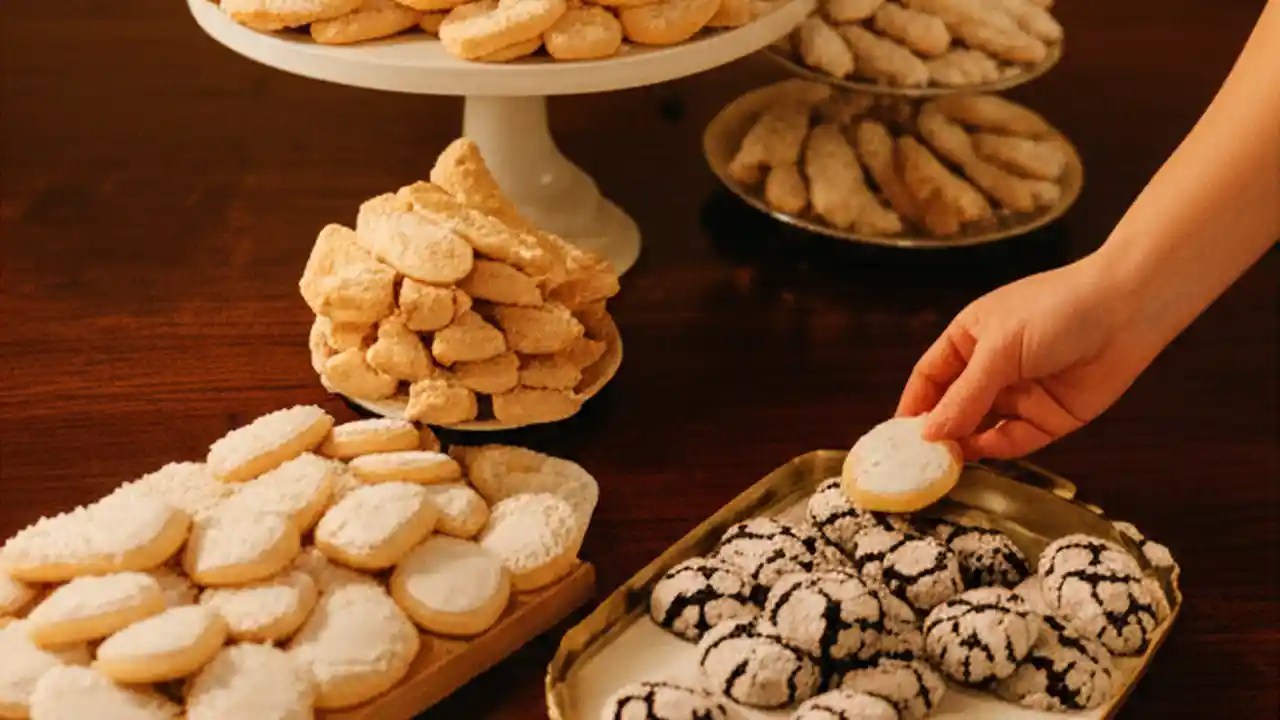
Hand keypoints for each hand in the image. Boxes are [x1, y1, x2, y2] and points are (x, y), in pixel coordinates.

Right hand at [896, 257, 1167, 458]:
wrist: (1129, 312)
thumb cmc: (1056, 312)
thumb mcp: (999, 350)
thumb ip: (964, 396)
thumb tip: (927, 433)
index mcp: (970, 340)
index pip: (929, 378)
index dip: (913, 405)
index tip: (896, 436)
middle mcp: (990, 370)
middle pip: (952, 408)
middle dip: (936, 433)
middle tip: (916, 461)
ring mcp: (1019, 396)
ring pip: (980, 429)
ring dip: (963, 446)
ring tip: (943, 466)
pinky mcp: (1048, 419)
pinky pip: (1014, 441)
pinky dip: (996, 451)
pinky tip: (980, 454)